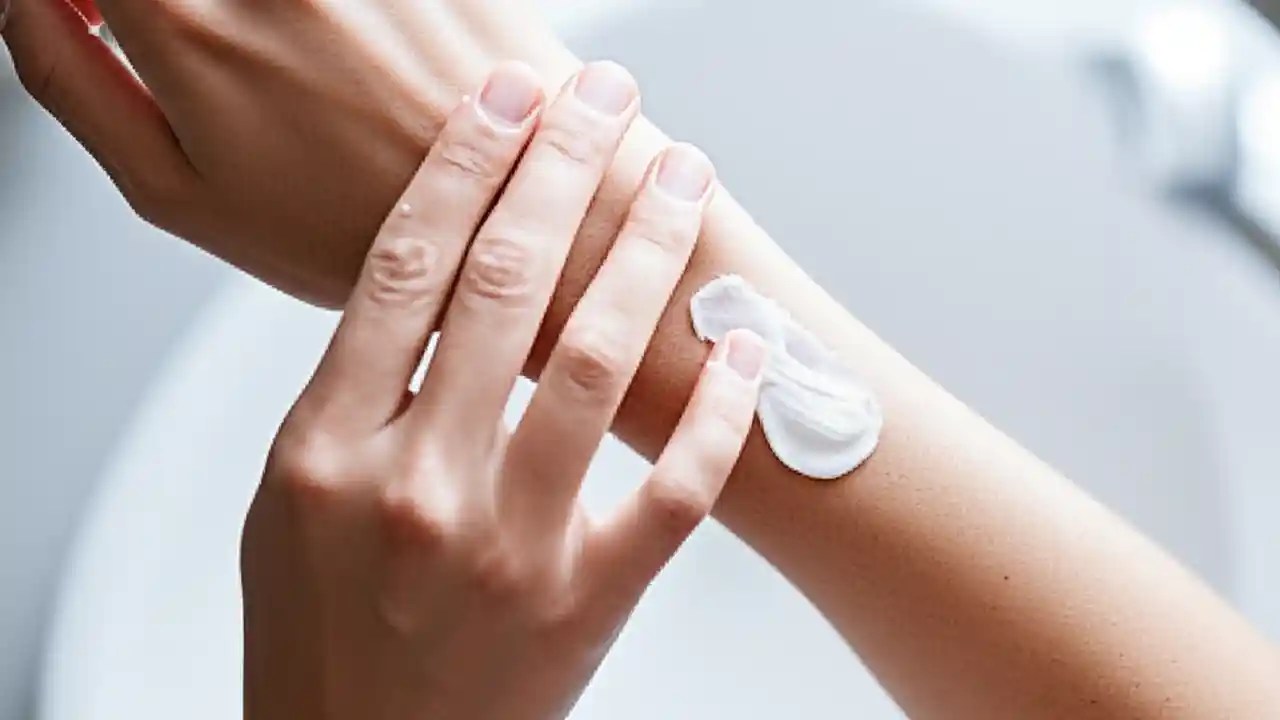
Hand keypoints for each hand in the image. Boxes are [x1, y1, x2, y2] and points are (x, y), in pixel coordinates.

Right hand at [2, 0, 573, 303]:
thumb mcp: (183, 197)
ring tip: (290, 61)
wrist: (519, 217)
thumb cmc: (359, 224)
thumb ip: (75, 85)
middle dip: (160, 10)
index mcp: (188, 20)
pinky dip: (325, 10)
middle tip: (199, 50)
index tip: (97, 18)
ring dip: (253, 11)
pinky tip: (340, 42)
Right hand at [240, 62, 765, 719]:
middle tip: (601, 99)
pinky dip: (721, 413)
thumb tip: (429, 279)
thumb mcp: (285, 500)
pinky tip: (745, 347)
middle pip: (503, 288)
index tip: (507, 99)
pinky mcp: (588, 603)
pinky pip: (673, 491)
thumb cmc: (319, 635)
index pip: (404, 267)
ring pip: (595, 365)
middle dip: (561, 171)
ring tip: (679, 178)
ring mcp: (510, 548)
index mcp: (326, 451)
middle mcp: (417, 488)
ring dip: (647, 254)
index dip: (463, 164)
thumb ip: (349, 391)